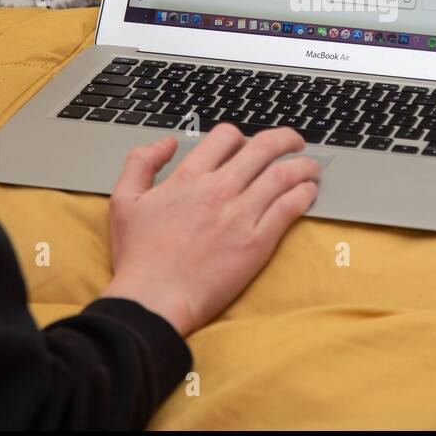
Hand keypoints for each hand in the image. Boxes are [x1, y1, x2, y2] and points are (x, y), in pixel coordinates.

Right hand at [100, 124, 319, 336]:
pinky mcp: (257, 243)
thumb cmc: (139, 257)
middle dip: (286, 139)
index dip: (241, 135)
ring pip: (284, 174)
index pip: (226, 137)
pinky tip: (309, 192)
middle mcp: (218, 190)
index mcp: (189, 177)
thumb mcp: (125, 200)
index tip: (249, 144)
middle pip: (264, 147)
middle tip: (296, 142)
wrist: (153, 300)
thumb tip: (166, 143)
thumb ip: (141, 163)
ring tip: (311, 167)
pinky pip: (289, 208)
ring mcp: (240, 215)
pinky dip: (304, 194)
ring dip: (303, 165)